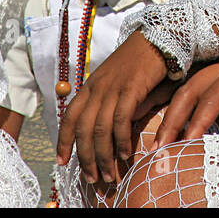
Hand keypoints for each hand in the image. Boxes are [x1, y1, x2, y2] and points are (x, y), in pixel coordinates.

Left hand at [56, 31, 167, 183]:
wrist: (157, 38)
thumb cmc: (139, 62)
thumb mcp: (116, 81)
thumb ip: (108, 103)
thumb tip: (108, 130)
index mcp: (90, 86)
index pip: (69, 117)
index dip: (63, 141)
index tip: (61, 161)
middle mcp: (97, 87)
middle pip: (83, 129)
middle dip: (85, 157)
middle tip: (92, 179)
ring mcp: (113, 87)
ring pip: (100, 128)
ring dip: (102, 156)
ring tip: (108, 175)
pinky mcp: (131, 88)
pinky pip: (121, 120)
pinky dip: (121, 140)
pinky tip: (124, 155)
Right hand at [153, 53, 218, 148]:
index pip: (216, 90)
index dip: (199, 117)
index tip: (187, 143)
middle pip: (194, 86)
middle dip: (174, 116)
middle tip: (159, 147)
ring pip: (192, 87)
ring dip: (173, 114)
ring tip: (160, 141)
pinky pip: (201, 91)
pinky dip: (185, 110)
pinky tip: (175, 128)